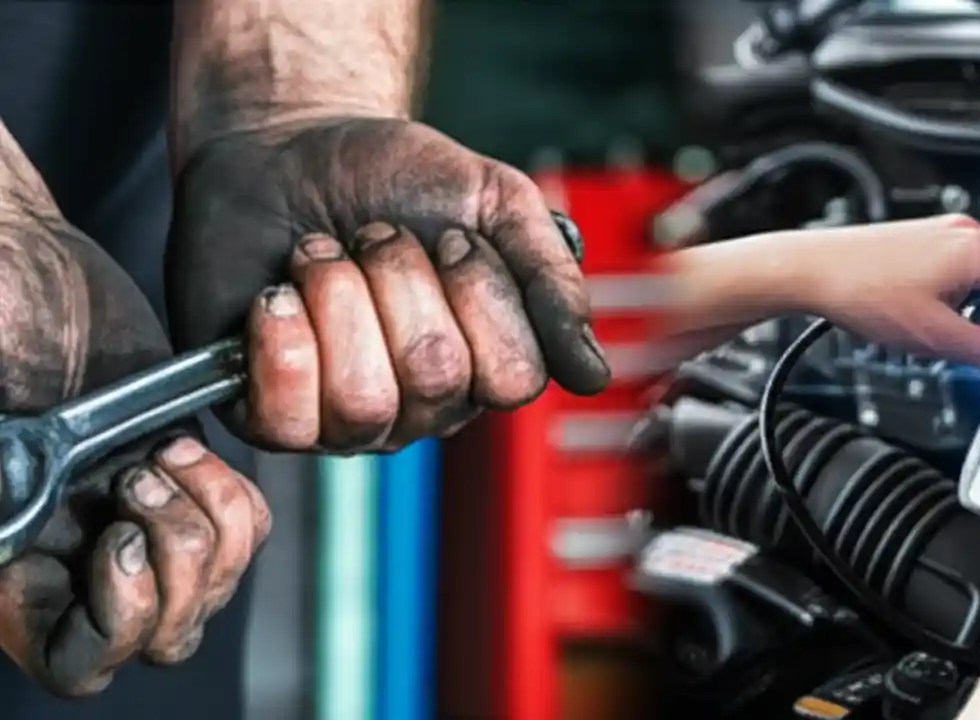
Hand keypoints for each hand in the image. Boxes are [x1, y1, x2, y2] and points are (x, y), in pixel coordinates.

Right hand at [0, 123, 269, 695]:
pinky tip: (189, 445)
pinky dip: (235, 494)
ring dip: (211, 525)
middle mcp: (75, 559)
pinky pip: (244, 527)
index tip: (122, 536)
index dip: (119, 620)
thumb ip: (7, 477)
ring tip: (166, 453)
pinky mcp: (183, 479)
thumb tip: (18, 533)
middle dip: (180, 562)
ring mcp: (134, 521)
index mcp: (15, 568)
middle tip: (144, 474)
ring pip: (213, 585)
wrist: (25, 270)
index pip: (81, 662)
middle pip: (168, 634)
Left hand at [167, 118, 610, 451]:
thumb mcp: (498, 202)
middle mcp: (424, 406)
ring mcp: (348, 420)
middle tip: (377, 236)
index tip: (451, 236)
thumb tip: (592, 374)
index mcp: (487, 363)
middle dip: (400, 277)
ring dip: (338, 294)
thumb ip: (552, 279)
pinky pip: (288, 415)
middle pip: (436, 377)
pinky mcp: (273, 414)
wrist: (288, 147)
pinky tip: (281, 292)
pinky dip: (283, 333)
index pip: (515, 377)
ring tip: (324, 256)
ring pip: (364, 399)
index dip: (481, 293)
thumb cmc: (395, 178)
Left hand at [798, 214, 979, 386]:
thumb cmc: (862, 291)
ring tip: (928, 331)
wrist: (811, 270)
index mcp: (979, 251)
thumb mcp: (934, 336)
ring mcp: (946, 236)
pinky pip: (960, 280)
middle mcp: (968, 235)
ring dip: (970, 319)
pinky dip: (952, 306)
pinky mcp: (926, 244)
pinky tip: (918, 316)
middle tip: (961, 347)